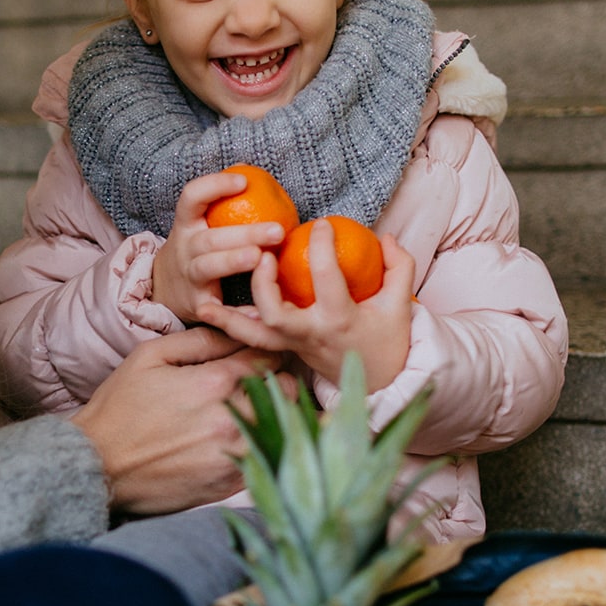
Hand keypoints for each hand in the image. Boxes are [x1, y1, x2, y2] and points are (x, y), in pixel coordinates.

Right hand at [68, 327, 283, 514]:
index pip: (269, 357)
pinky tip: (243, 439)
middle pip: (286, 392)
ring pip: (284, 427)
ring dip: (277, 415)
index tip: (258, 355)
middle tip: (260, 382)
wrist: (97, 467)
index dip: (267, 351)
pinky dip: (265, 445)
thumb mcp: (150, 357)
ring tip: (257, 411)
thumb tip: (240, 325)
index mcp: (213, 383)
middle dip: (278, 382)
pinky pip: (269, 458)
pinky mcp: (230, 485)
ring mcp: (233, 456)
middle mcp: (231, 420)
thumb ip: (200, 339)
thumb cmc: (120, 408)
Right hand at [151, 171, 286, 322]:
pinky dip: (237, 311)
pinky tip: (261, 312)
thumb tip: (249, 170)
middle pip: (210, 238)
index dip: (214, 186)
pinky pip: (218, 308)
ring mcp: (189, 277)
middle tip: (277, 230)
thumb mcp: (198, 223)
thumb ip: (219, 200)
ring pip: (208, 268)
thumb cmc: (195, 247)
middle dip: (244, 233)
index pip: (191, 197)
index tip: (243, 181)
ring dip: (233, 262)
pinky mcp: (198, 304)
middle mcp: (184, 249)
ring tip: (260, 258)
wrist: (164, 289)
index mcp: (186, 225)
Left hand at [195, 224, 415, 391]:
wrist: (379, 381)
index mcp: (340, 319)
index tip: (320, 224)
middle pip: (276, 315)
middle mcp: (312, 335)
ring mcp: (295, 346)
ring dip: (228, 319)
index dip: (322, 248)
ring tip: (205, 301)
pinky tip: (211, 310)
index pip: (327, 280)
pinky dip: (232, 327)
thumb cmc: (388, 338)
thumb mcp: (400, 303)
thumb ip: (400, 267)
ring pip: (255, 336)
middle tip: (262, 256)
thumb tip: (385, 237)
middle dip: (262, 285)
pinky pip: (254, 340)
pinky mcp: (286, 349)